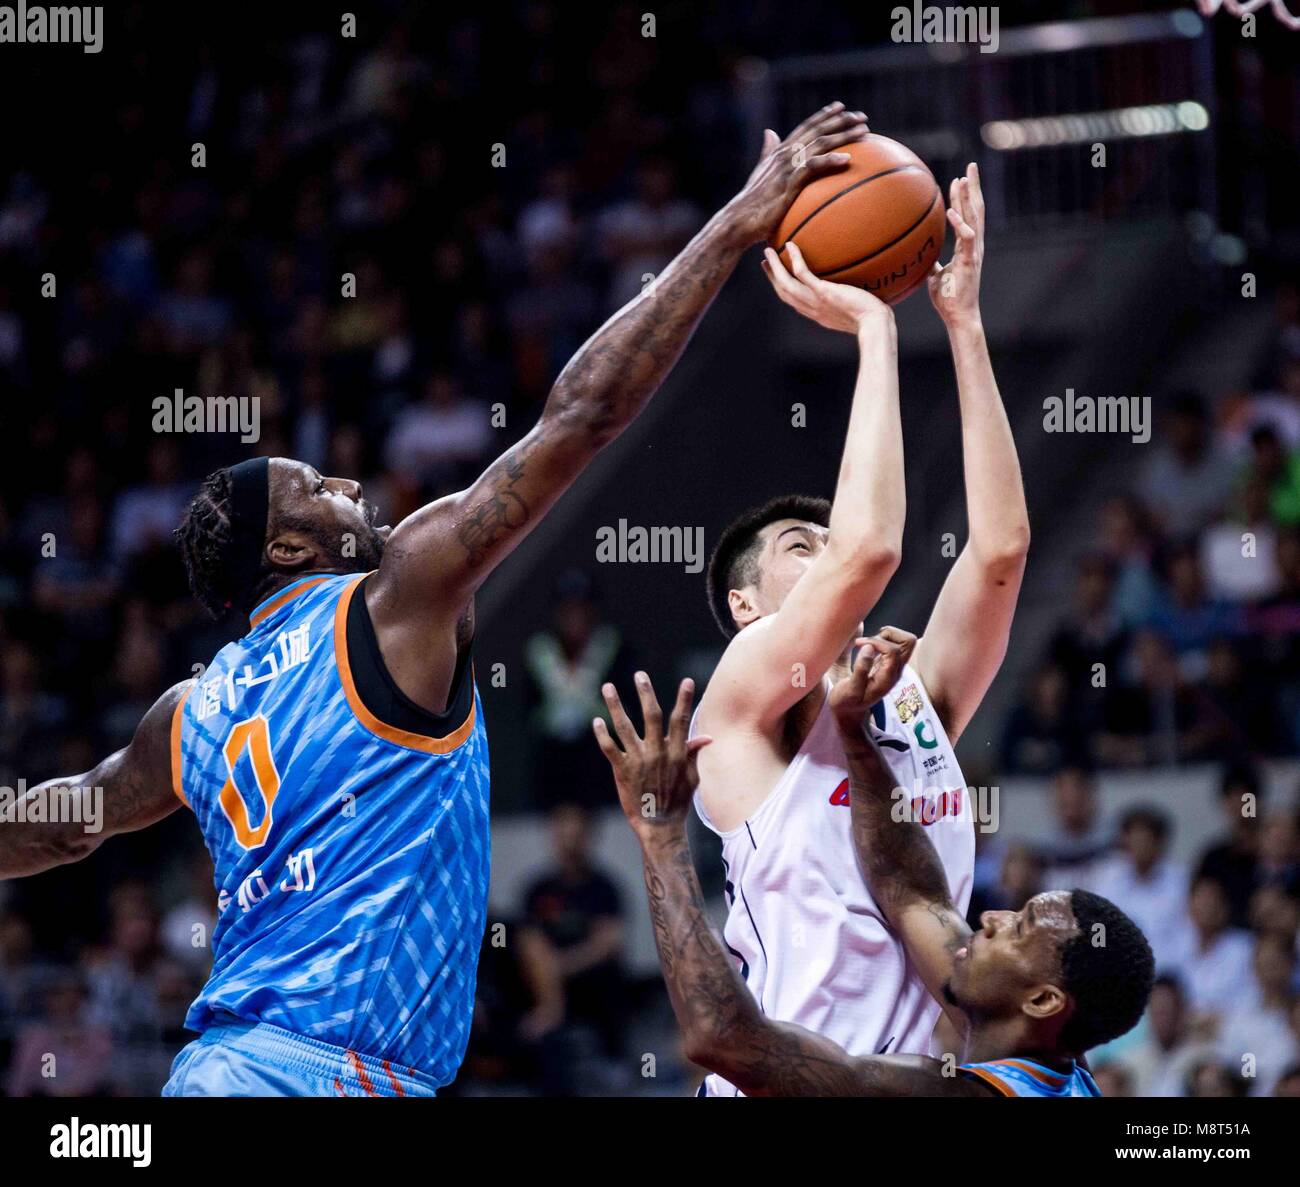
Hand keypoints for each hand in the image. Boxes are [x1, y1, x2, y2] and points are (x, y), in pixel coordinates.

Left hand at [594, 673, 710, 837]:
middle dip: (646, 693)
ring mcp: (639, 761)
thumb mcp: (692, 776)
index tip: (687, 681)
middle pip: (652, 716)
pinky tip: (597, 721)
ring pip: (625, 727)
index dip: (684, 700)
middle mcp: (658, 753)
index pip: (680, 720)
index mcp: (676, 752)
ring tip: (607, 687)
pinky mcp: (622, 771)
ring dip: (615, 705)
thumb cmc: (678, 801)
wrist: (660, 825)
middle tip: (639, 675)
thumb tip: (706, 737)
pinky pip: (610, 748)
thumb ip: (694, 753)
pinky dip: (603, 735)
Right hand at [725, 101, 869, 244]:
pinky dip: (830, 160)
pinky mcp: (788, 183)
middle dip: (841, 120)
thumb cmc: (750, 205)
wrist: (738, 222)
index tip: (841, 107)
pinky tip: (847, 159)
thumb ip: (767, 152)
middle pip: (817, 130)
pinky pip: (813, 166)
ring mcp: (786, 167)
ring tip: (864, 132)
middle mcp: (784, 154)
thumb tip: (769, 133)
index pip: (805, 127)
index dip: (823, 116)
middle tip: (862, 117)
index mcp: (779, 152)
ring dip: (843, 135)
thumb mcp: (760, 174)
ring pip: (819, 143)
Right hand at [762, 241, 891, 334]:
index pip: (795, 302)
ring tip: (768, 251)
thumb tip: (862, 290)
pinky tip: (791, 244)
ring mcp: (815, 301)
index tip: (778, 278)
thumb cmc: (874, 320)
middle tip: (766, 262)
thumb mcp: (859, 311)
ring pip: (786, 284)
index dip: (783, 289)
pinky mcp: (822, 292)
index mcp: (818, 314)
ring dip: (775, 267)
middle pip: (784, 293)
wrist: (874, 324)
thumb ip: (854, 300)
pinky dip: (794, 259)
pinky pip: (802, 273)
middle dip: (773, 278)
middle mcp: (812, 309)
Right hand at [828, 627, 916, 729]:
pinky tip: (866, 648)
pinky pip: (894, 644)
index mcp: (888, 678)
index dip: (876, 642)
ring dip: (885, 636)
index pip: (893, 650)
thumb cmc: (847, 702)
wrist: (849, 712)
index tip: (858, 645)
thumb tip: (868, 647)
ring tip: (867, 644)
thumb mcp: (850, 689)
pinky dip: (881, 640)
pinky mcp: (888, 664)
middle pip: (909, 642)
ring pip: (904, 641)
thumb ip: (861, 669)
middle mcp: (895, 671)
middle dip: (888, 634)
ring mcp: (894, 667)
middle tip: (869, 642)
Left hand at [926, 162, 984, 325]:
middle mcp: (974, 244)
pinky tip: (952, 210)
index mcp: (967, 245)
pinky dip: (961, 223)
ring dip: (969, 197)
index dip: (965, 196)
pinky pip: (967, 237)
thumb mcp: (935, 275)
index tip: (960, 179)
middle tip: (971, 166)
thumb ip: (932, 262)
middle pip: (977, 208)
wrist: (958, 316)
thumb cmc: (948, 297)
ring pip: (974, 217)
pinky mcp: (970, 260)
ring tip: (963, 178)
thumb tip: (921, 255)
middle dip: (974, 186)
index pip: (969, 214)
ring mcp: (974, 251)